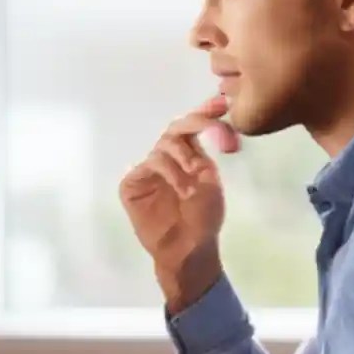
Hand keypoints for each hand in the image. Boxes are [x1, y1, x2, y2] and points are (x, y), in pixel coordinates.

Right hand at [120, 95, 239, 312]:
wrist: (189, 250)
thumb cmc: (203, 220)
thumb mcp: (211, 183)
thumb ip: (204, 156)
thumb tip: (204, 127)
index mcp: (188, 155)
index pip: (193, 127)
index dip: (205, 111)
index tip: (221, 103)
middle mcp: (166, 158)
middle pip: (175, 128)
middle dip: (194, 122)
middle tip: (210, 124)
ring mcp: (147, 170)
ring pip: (164, 147)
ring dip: (183, 160)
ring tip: (194, 185)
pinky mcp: (132, 184)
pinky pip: (148, 166)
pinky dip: (169, 173)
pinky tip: (181, 190)